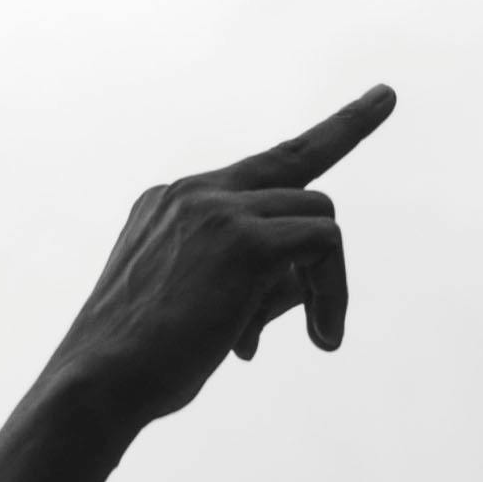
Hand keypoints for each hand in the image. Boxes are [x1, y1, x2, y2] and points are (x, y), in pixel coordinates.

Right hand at [47, 86, 397, 432]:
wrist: (99, 384)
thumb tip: (302, 287)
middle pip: (300, 178)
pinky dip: (332, 294)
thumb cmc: (143, 365)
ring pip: (318, 219)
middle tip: (353, 225)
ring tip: (310, 338)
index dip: (334, 130)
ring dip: (325, 286)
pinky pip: (324, 244)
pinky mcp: (245, 239)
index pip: (265, 163)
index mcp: (172, 201)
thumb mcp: (194, 306)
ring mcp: (218, 208)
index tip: (383, 97)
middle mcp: (193, 191)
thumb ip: (249, 279)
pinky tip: (321, 338)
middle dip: (330, 226)